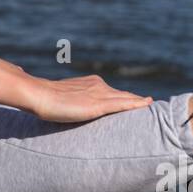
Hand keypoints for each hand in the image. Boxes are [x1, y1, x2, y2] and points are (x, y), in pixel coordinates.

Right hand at [25, 75, 153, 122]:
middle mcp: (99, 85)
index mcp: (91, 83)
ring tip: (152, 105)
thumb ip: (74, 102)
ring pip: (126, 99)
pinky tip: (147, 104)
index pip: (113, 93)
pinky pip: (122, 104)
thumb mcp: (64, 98)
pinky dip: (136, 104)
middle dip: (136, 100)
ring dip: (139, 103)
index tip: (138, 102)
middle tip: (150, 104)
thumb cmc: (46, 99)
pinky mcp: (98, 105)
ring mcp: (99, 94)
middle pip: (124, 95)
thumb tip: (70, 108)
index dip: (126, 98)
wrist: (40, 95)